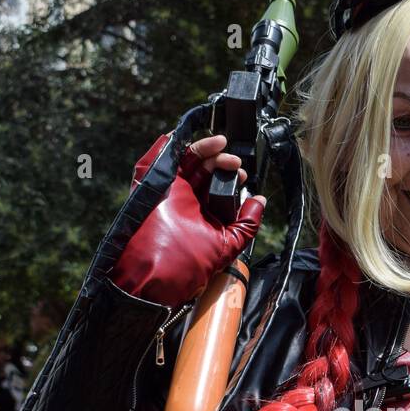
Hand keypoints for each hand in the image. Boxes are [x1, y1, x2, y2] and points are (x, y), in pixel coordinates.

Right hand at [112, 133, 266, 306]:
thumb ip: (247, 224)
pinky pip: (155, 159)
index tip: (243, 176)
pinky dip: (168, 145)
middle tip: (235, 162)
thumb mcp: (227, 244)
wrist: (156, 273)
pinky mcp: (149, 186)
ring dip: (203, 148)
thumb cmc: (188, 264)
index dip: (232, 175)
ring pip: (184, 159)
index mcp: (202, 211)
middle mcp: (184, 199)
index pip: (218, 185)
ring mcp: (167, 190)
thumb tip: (260, 201)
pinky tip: (182, 137)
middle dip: (222, 160)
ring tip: (219, 143)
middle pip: (203, 168)